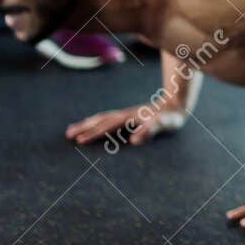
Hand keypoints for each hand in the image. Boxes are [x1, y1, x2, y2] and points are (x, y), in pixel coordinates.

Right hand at [65, 105, 186, 146]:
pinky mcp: (128, 116)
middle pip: (100, 120)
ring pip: (102, 118)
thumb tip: (134, 140)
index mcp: (130, 118)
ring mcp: (126, 114)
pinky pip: (107, 118)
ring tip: (73, 129)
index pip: (107, 126)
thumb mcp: (164, 125)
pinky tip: (93, 126)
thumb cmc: (171, 118)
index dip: (94, 133)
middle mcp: (125, 114)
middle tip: (67, 135)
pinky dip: (97, 122)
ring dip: (87, 123)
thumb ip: (150, 131)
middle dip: (84, 127)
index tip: (79, 141)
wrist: (176, 103)